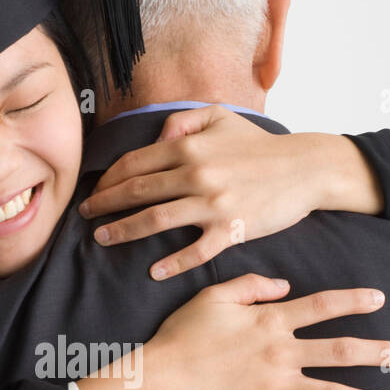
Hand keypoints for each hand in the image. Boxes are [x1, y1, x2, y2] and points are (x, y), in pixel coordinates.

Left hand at [79, 105, 383, 278]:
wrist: (305, 168)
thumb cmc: (261, 146)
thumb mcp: (221, 117)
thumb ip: (183, 120)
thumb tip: (156, 137)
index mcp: (190, 146)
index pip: (135, 163)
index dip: (108, 179)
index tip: (94, 191)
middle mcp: (196, 173)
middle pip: (137, 191)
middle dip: (104, 204)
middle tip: (85, 216)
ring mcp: (213, 203)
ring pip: (156, 219)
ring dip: (124, 230)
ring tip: (103, 238)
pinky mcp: (232, 229)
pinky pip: (196, 250)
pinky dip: (173, 262)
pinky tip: (153, 272)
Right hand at [145, 276, 389, 389]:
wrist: (163, 378)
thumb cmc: (183, 335)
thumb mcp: (213, 296)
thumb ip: (251, 286)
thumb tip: (285, 286)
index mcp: (271, 321)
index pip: (322, 307)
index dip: (353, 301)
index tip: (380, 299)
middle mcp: (282, 353)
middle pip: (341, 351)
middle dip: (378, 352)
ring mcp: (276, 386)